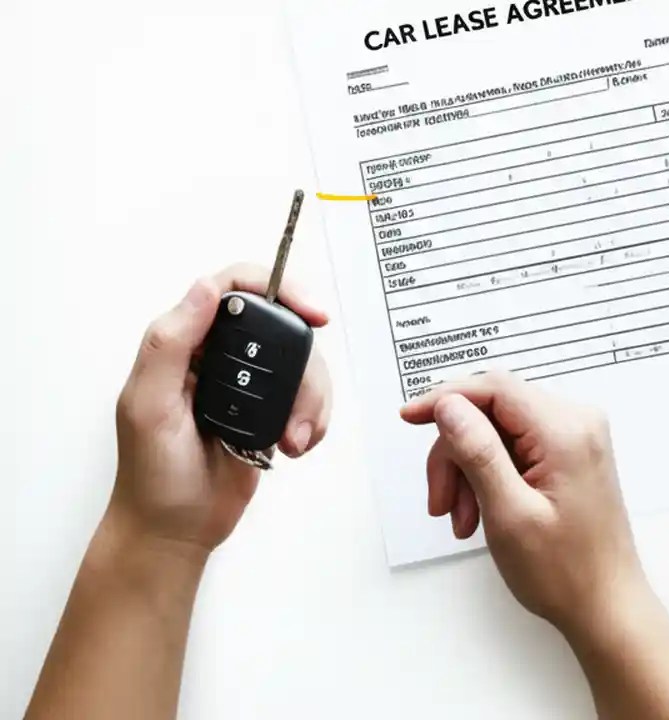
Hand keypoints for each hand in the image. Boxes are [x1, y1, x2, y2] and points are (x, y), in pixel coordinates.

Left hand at [110, 264, 332, 554]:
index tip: (312, 315)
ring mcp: (245, 385)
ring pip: (301, 365)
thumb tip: (206, 288)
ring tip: (293, 437)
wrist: (174, 531)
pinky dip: (314, 419)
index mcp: (183, 344)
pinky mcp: (268, 412)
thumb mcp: (148, 405)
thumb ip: (170, 343)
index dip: (277, 288)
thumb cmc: (150, 475)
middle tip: (303, 403)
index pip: (232, 289)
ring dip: (310, 400)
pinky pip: (308, 398)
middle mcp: (216, 357)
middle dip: (303, 364)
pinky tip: (295, 443)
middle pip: (281, 327)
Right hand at [400, 372, 646, 639]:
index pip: (494, 388)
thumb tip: (449, 405)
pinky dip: (489, 477)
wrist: (606, 607)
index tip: (410, 418)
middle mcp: (577, 423)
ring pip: (498, 432)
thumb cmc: (567, 573)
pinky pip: (516, 448)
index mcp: (567, 431)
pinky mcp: (570, 454)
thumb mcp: (509, 514)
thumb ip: (478, 453)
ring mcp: (576, 438)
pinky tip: (481, 514)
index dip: (445, 398)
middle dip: (456, 454)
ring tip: (463, 520)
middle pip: (492, 411)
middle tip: (441, 503)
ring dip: (469, 472)